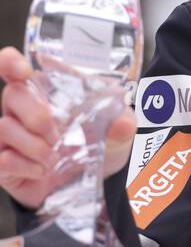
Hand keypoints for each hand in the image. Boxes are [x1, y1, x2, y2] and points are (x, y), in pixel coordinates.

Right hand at [0, 45, 136, 210]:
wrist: (88, 183)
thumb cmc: (97, 144)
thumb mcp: (117, 132)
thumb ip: (122, 123)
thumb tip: (123, 123)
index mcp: (46, 89)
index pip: (14, 64)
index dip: (10, 62)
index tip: (22, 71)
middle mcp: (22, 107)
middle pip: (11, 95)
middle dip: (36, 116)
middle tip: (57, 135)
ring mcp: (11, 134)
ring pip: (5, 128)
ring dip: (33, 145)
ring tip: (54, 158)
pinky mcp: (4, 162)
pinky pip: (2, 159)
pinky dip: (25, 166)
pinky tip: (42, 171)